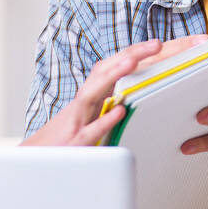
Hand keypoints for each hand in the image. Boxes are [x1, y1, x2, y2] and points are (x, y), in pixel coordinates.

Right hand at [23, 33, 207, 147]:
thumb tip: (148, 95)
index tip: (173, 45)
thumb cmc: (66, 142)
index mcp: (95, 95)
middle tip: (160, 43)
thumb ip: (117, 105)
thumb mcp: (94, 119)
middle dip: (135, 54)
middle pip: (109, 69)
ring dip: (112, 74)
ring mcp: (77, 120)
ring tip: (133, 60)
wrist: (34, 165)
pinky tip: (119, 111)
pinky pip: (89, 130)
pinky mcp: (72, 143)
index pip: (123, 66)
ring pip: (92, 90)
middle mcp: (86, 102)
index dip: (148, 53)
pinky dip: (103, 120)